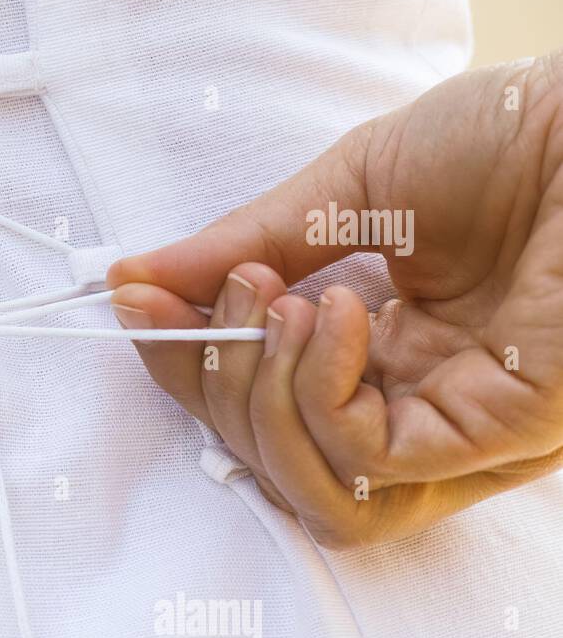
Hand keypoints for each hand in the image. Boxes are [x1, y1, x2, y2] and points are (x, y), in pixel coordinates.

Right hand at [106, 53, 562, 547]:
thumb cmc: (504, 141)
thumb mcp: (344, 189)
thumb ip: (244, 244)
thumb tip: (132, 279)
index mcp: (392, 355)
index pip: (265, 408)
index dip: (194, 368)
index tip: (140, 302)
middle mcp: (422, 410)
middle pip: (276, 465)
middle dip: (217, 383)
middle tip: (228, 290)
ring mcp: (460, 435)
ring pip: (316, 496)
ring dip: (260, 405)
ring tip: (278, 304)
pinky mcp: (496, 441)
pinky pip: (365, 466)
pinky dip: (318, 393)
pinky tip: (334, 313)